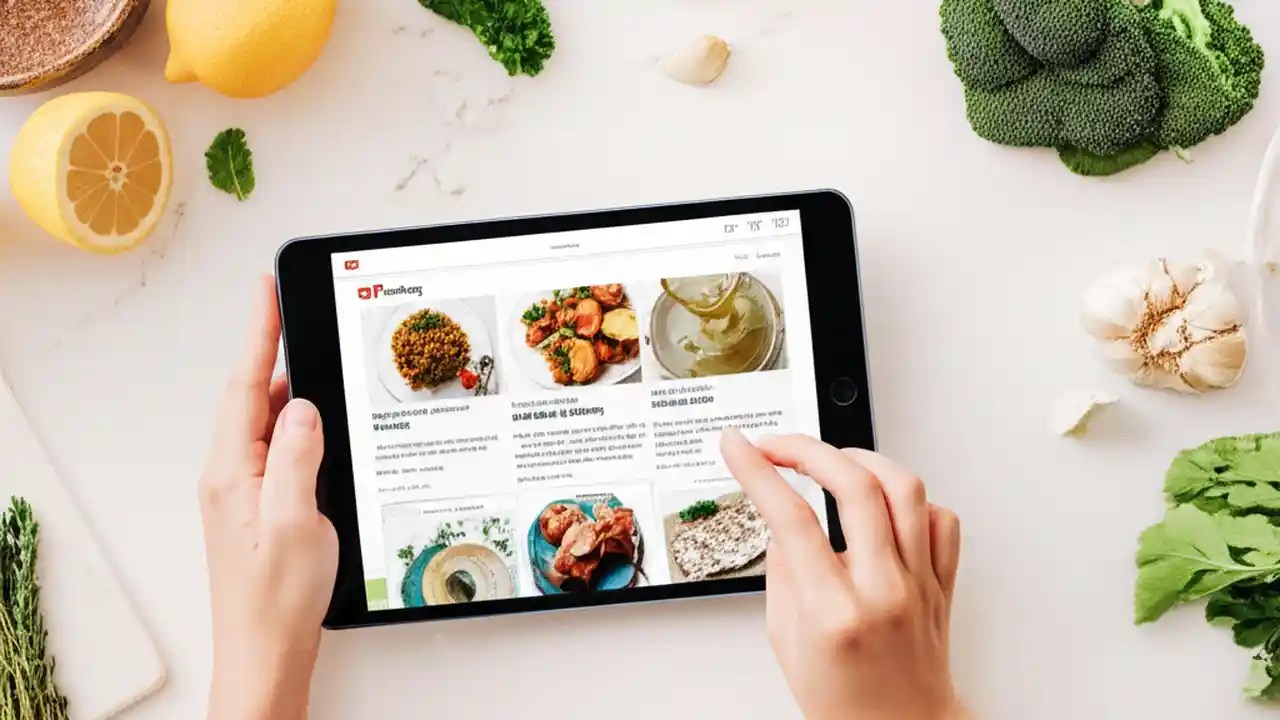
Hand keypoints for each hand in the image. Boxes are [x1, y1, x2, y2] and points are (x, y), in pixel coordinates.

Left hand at [200, 276, 337, 719]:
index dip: (258, 333)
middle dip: (274, 351)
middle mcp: (230, 476)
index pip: (244, 385)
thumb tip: (299, 404)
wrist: (264, 653)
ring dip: (290, 391)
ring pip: (266, 423)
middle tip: (298, 311)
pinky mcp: (260, 508)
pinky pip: (277, 450)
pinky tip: (321, 428)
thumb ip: (294, 456)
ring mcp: (243, 492)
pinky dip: (298, 428)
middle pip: (251, 397)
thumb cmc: (276, 599)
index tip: (266, 289)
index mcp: (231, 472)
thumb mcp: (294, 520)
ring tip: (320, 364)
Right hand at [720, 430, 965, 719]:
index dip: (757, 472)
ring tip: (833, 459)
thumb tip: (780, 518)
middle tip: (778, 444)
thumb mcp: (786, 640)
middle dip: (807, 449)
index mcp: (835, 612)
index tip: (738, 447)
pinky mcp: (944, 583)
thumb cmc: (843, 701)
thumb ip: (783, 572)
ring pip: (905, 489)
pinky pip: (940, 519)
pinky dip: (910, 500)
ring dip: (862, 459)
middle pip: (854, 486)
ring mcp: (920, 584)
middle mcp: (883, 592)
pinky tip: (884, 501)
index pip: (790, 519)